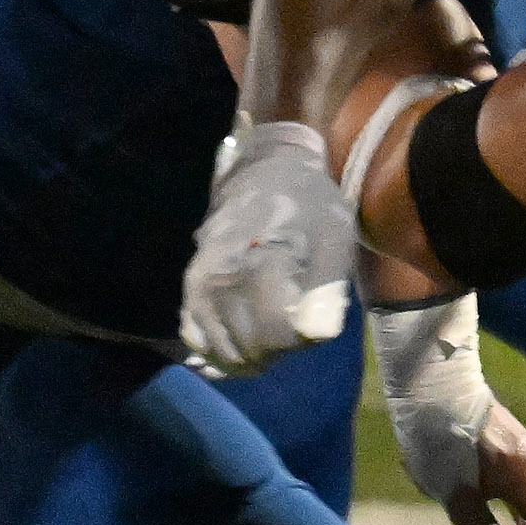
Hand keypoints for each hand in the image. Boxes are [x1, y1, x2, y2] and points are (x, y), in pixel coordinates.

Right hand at [178, 121, 355, 374]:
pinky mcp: (190, 290)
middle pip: (250, 350)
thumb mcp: (335, 235)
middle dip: (280, 347)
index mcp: (259, 263)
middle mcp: (220, 279)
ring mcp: (199, 287)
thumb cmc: (310, 205)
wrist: (266, 172)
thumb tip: (317, 335)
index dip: (303, 337)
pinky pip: (200, 341)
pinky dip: (224, 350)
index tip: (316, 316)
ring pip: (225, 352)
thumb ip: (328, 288)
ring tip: (277, 323)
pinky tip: (249, 337)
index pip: (276, 335)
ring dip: (255, 352)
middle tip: (298, 319)